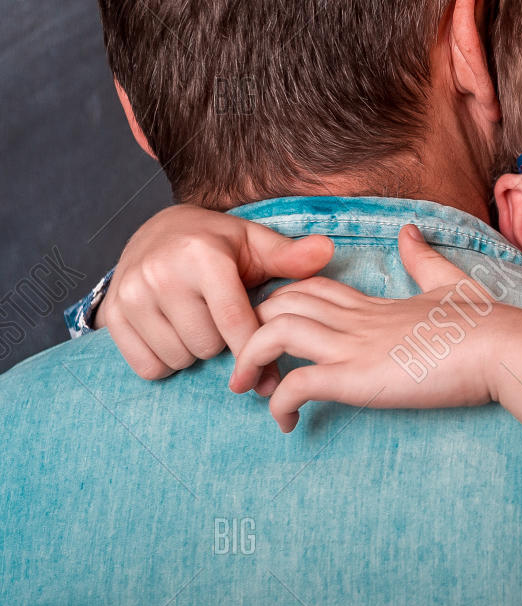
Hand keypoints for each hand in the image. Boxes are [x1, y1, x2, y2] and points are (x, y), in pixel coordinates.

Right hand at [97, 204, 333, 387]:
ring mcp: (131, 294)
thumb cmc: (218, 245)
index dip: (256, 351)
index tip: (269, 371)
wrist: (158, 233)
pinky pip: (147, 366)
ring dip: (194, 353)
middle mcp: (160, 273)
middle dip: (222, 343)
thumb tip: (327, 251)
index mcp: (202, 255)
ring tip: (198, 324)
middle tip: (221, 321)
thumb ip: (291, 255)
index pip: (234, 322)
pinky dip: (166, 361)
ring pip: (178, 358)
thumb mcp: (255, 244)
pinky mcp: (111, 314)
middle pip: (207, 346)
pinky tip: (174, 335)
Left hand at [231, 225, 521, 436]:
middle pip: (278, 303)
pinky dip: (279, 404)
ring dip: (250, 363)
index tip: (273, 332)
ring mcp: (354, 346)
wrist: (506, 348)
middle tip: (253, 365)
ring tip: (250, 391)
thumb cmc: (488, 324)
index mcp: (375, 303)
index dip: (281, 304)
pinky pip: (295, 384)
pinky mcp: (357, 376)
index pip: (308, 288)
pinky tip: (287, 421)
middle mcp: (356, 320)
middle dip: (253, 329)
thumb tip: (409, 231)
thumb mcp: (452, 284)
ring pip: (272, 334)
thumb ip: (424, 260)